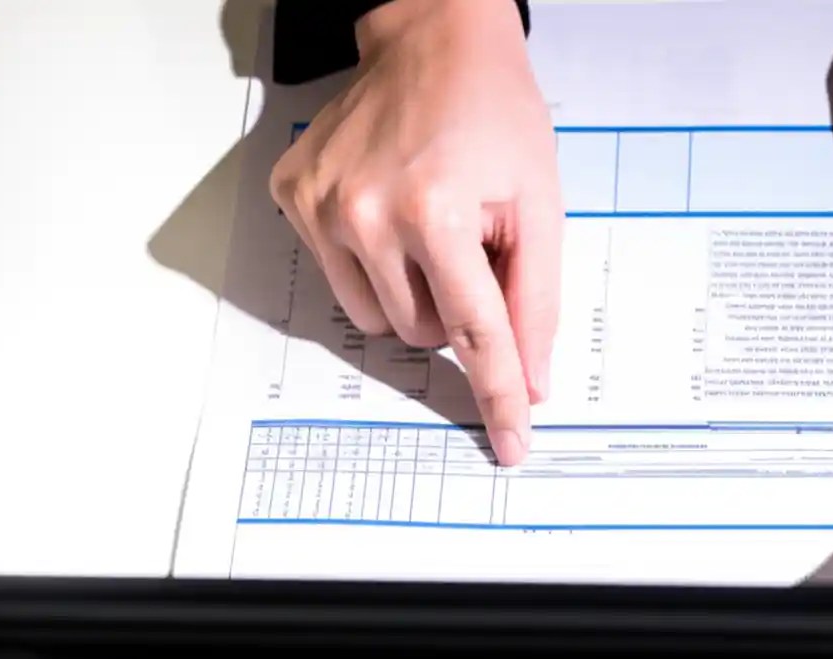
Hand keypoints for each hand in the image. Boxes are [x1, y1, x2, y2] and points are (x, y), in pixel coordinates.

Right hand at [269, 0, 562, 464]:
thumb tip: (531, 378)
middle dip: (456, 308)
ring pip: (376, 317)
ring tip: (430, 225)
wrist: (433, 40)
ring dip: (412, 292)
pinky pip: (338, 277)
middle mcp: (364, 213)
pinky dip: (373, 262)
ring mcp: (319, 205)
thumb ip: (536, 297)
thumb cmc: (495, 112)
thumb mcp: (540, 203)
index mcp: (434, 211)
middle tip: (470, 244)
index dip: (498, 394)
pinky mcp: (292, 196)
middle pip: (422, 333)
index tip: (510, 442)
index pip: (476, 332)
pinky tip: (389, 209)